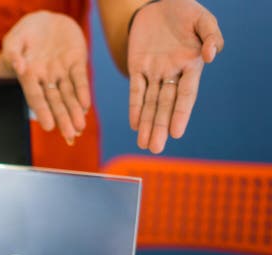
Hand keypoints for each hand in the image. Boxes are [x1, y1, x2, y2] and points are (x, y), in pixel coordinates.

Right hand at [1, 11, 90, 145]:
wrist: (46, 20)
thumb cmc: (25, 32)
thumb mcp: (14, 39)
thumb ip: (13, 53)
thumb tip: (19, 67)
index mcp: (29, 75)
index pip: (36, 97)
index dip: (43, 111)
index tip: (48, 126)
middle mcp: (46, 78)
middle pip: (55, 101)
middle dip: (63, 118)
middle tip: (69, 135)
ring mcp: (62, 71)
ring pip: (69, 94)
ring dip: (75, 111)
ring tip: (80, 127)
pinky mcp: (77, 62)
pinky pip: (80, 79)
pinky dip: (83, 91)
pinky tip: (86, 105)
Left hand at [128, 0, 223, 152]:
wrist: (159, 3)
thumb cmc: (185, 11)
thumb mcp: (202, 19)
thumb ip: (211, 36)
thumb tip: (212, 56)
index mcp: (191, 65)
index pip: (186, 95)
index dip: (180, 114)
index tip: (176, 133)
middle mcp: (173, 73)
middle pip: (165, 105)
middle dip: (160, 127)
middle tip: (155, 148)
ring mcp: (154, 72)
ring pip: (151, 103)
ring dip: (147, 124)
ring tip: (144, 144)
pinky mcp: (138, 67)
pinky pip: (136, 91)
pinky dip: (135, 107)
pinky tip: (135, 124)